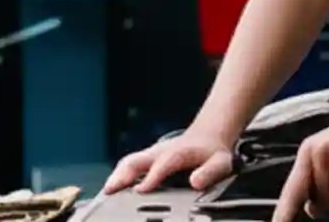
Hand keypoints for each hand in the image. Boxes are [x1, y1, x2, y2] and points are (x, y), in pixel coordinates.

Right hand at [101, 128, 234, 194]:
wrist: (207, 136)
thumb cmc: (212, 152)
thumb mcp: (220, 163)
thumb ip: (209, 173)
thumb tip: (195, 182)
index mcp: (179, 153)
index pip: (163, 164)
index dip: (152, 176)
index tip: (141, 190)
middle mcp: (161, 152)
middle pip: (137, 159)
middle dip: (123, 175)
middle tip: (111, 191)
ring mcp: (152, 153)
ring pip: (129, 162)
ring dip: (117, 176)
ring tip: (107, 193)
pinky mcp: (147, 157)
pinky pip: (129, 164)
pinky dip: (118, 175)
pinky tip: (112, 189)